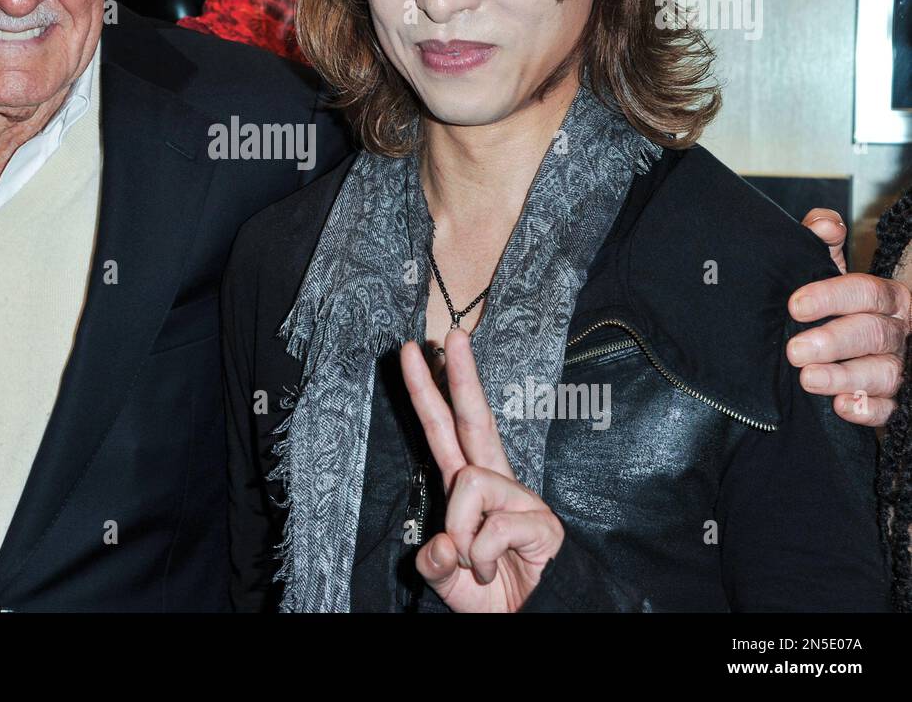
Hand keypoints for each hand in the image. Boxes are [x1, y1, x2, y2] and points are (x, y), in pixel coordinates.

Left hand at [400, 328, 563, 611]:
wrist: (526, 623)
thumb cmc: (487, 595)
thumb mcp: (445, 579)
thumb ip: (433, 560)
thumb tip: (442, 541)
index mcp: (465, 487)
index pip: (443, 430)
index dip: (428, 392)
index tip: (415, 352)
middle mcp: (494, 483)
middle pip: (476, 419)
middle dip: (462, 375)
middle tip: (451, 334)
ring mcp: (520, 500)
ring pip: (472, 483)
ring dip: (462, 530)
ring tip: (475, 562)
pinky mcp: (542, 524)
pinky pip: (495, 527)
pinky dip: (484, 555)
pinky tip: (495, 570)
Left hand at [789, 209, 907, 426]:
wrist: (847, 342)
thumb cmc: (836, 302)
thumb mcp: (827, 267)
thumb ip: (822, 241)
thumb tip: (823, 225)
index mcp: (885, 296)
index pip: (865, 292)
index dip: (832, 297)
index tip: (795, 305)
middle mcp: (897, 331)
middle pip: (872, 333)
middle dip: (833, 342)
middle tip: (795, 350)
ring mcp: (898, 366)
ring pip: (882, 373)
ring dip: (845, 378)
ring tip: (808, 379)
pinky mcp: (895, 400)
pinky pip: (889, 409)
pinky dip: (867, 410)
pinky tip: (842, 407)